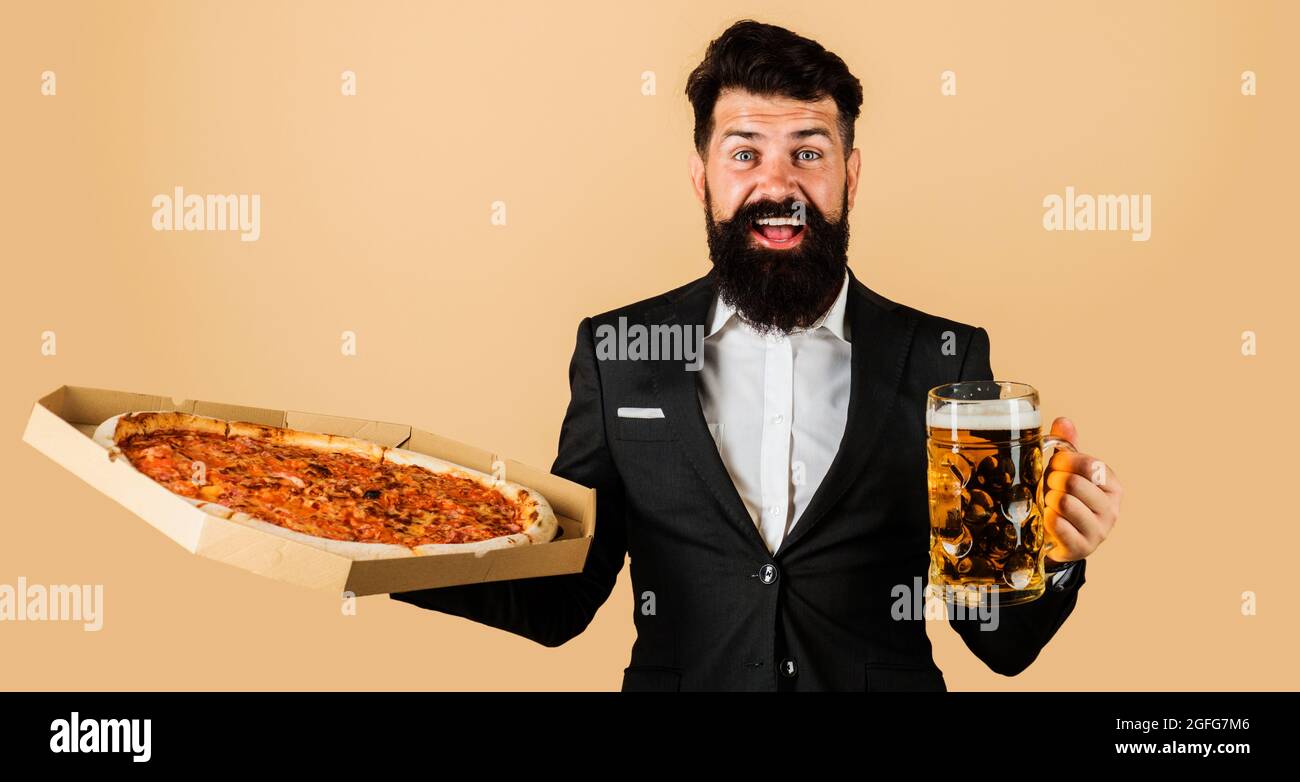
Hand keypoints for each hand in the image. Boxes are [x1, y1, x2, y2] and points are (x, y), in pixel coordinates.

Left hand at [1041, 417, 1121, 564]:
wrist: (1059, 538)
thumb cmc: (1064, 497)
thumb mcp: (1067, 470)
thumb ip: (1067, 445)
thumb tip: (1063, 421)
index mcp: (1112, 485)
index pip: (1091, 465)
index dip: (1066, 462)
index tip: (1055, 465)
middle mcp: (1112, 509)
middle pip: (1074, 483)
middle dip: (1053, 481)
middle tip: (1048, 486)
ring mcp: (1099, 530)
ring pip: (1065, 503)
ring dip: (1048, 500)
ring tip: (1048, 503)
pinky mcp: (1083, 547)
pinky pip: (1058, 525)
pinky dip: (1047, 518)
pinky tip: (1047, 518)